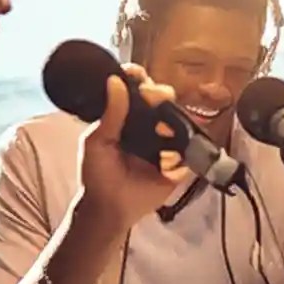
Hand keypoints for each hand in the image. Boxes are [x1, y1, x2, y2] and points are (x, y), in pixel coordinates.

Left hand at [76, 66, 189, 227]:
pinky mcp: (177, 165)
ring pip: (177, 123)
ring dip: (173, 117)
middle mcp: (147, 128)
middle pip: (161, 102)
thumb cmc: (97, 175)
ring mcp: (164, 146)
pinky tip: (172, 150)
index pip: (135, 92)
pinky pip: (187, 151)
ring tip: (164, 123)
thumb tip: (115, 81)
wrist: (108, 209)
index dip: (138, 79)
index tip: (137, 74)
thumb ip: (110, 114)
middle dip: (160, 94)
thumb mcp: (97, 141)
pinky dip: (183, 148)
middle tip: (155, 96)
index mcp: (126, 119)